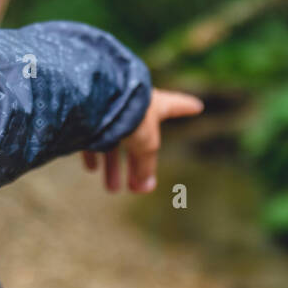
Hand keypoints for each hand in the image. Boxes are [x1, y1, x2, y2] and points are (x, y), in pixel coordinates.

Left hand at [82, 88, 203, 192]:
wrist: (98, 97)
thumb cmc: (131, 115)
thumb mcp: (146, 145)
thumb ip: (146, 167)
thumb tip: (145, 187)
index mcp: (154, 105)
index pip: (176, 106)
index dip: (186, 107)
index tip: (197, 106)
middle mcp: (133, 106)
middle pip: (138, 141)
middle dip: (136, 167)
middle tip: (136, 187)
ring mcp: (111, 110)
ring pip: (114, 143)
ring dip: (114, 168)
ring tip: (112, 189)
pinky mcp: (90, 116)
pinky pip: (93, 138)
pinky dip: (94, 155)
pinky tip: (92, 169)